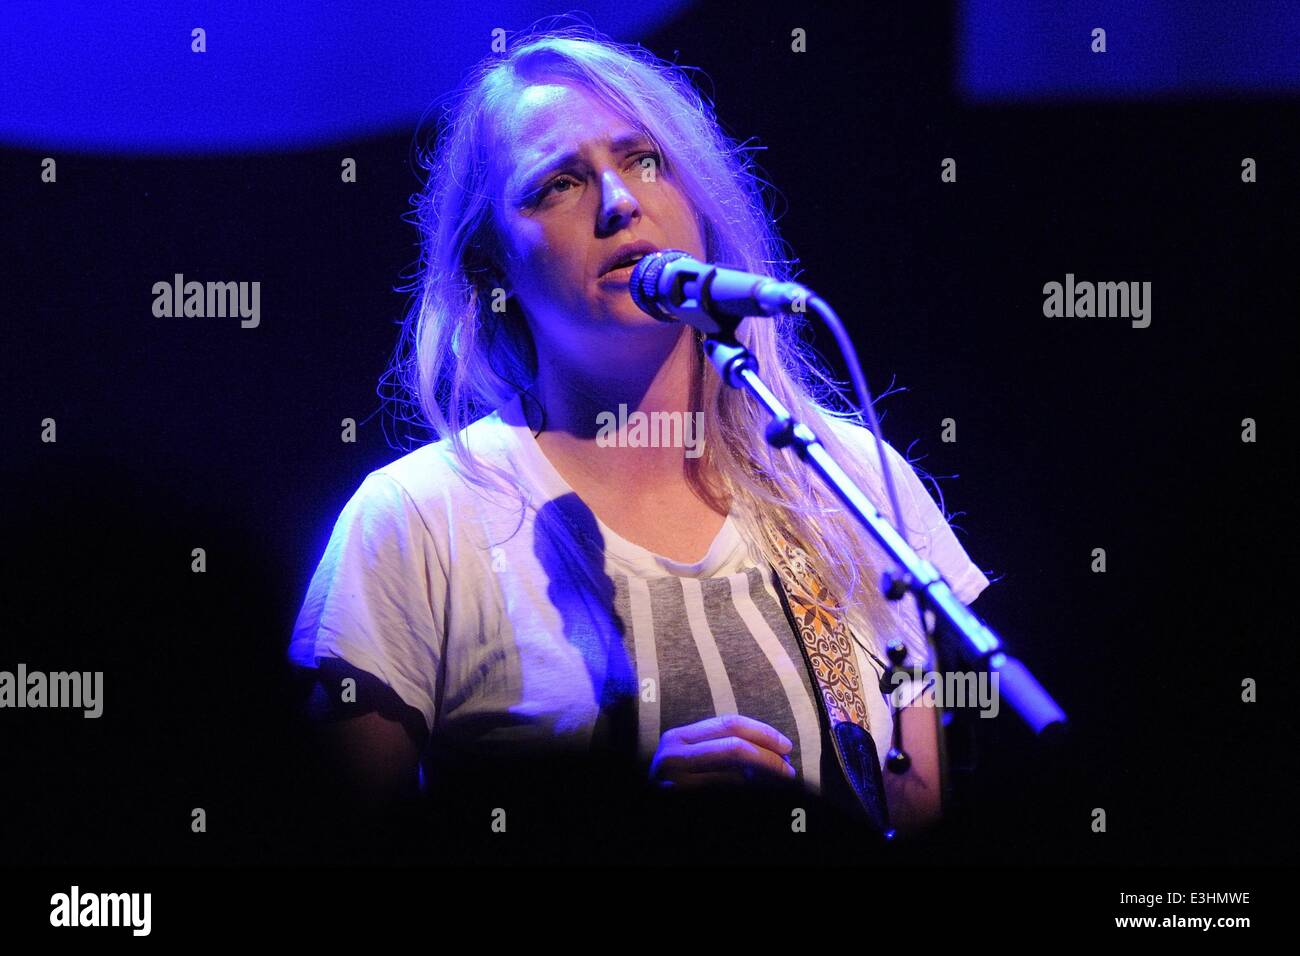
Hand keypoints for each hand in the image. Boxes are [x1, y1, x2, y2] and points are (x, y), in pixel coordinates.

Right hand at [648, 714, 796, 789]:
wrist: (644, 814)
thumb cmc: (672, 785)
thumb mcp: (688, 760)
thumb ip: (718, 749)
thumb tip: (768, 751)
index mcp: (677, 738)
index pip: (729, 724)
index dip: (762, 732)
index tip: (785, 745)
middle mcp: (673, 757)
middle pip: (734, 747)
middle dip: (768, 757)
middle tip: (788, 768)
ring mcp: (674, 783)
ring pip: (734, 777)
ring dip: (763, 780)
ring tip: (778, 784)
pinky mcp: (681, 802)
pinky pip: (725, 796)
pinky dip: (748, 795)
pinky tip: (759, 796)